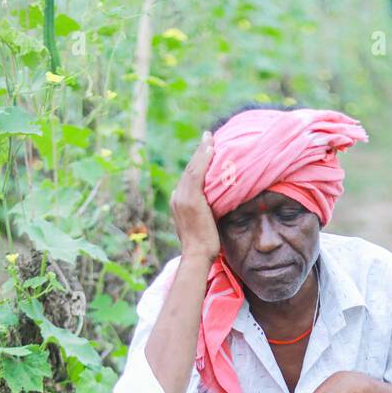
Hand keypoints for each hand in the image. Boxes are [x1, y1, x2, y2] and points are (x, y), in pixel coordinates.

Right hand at [170, 131, 220, 263]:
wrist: (197, 255)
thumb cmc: (203, 246)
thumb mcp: (202, 225)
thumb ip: (204, 213)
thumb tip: (213, 207)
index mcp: (179, 201)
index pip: (189, 177)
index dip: (198, 163)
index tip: (206, 152)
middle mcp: (178, 197)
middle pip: (189, 169)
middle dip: (199, 152)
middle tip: (208, 137)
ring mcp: (183, 197)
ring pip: (193, 168)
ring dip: (202, 151)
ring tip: (209, 138)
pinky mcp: (191, 199)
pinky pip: (197, 173)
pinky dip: (203, 159)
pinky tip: (210, 148)